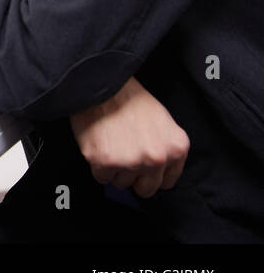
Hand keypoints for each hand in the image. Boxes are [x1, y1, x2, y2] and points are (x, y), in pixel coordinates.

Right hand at [70, 76, 189, 197]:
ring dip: (114, 170)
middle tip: (123, 158)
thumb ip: (165, 148)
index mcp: (176, 148)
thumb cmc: (129, 98)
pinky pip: (102, 178)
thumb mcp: (163, 121)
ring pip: (122, 183)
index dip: (152, 174)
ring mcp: (131, 162)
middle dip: (134, 177)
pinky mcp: (105, 162)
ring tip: (110, 145)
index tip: (142, 167)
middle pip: (146, 189)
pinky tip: (99, 147)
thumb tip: (156, 171)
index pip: (167, 182)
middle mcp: (157, 158)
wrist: (102, 83)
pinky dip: (97, 166)